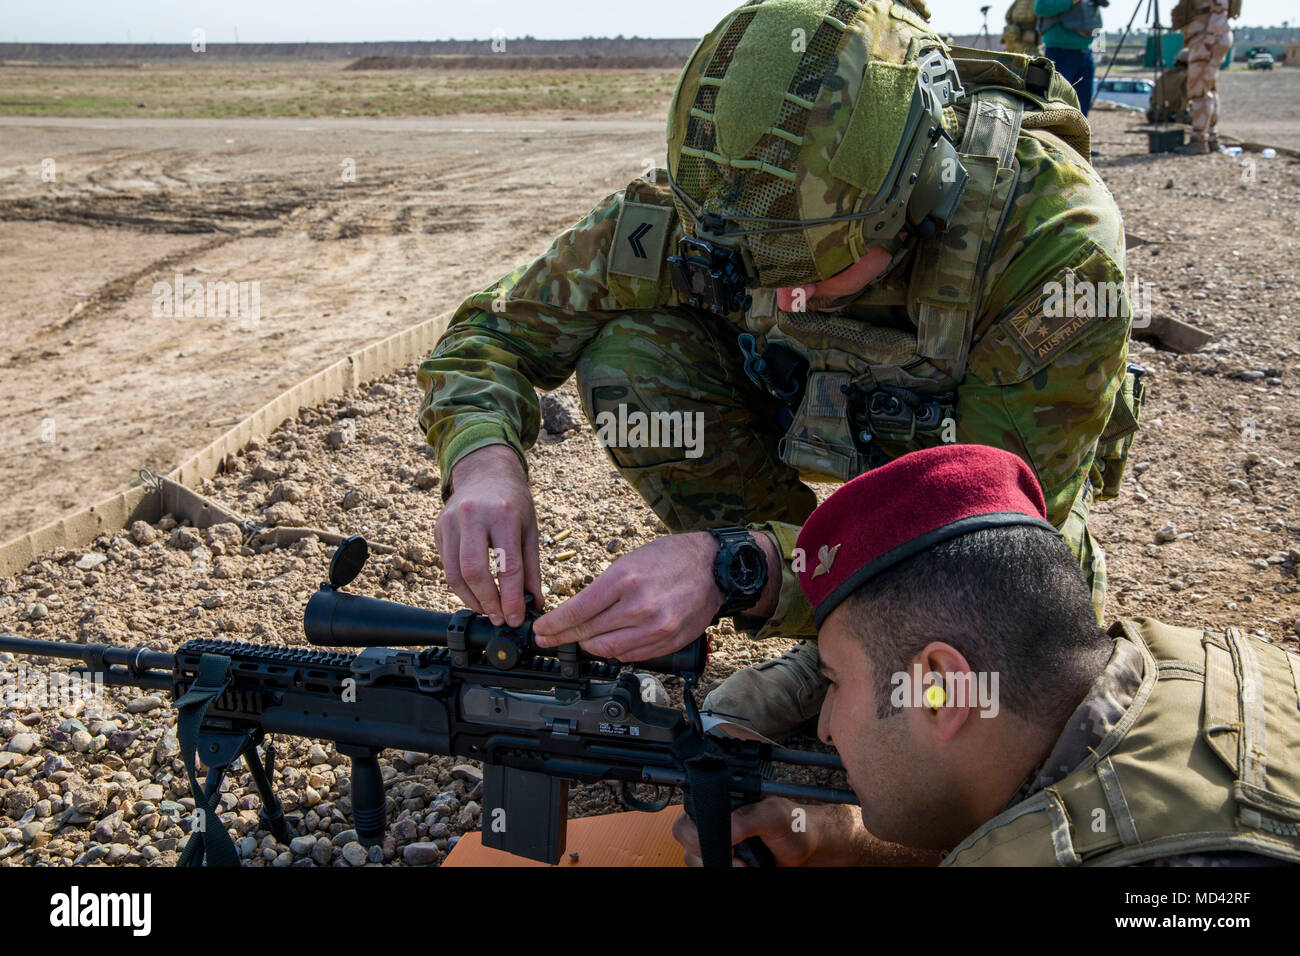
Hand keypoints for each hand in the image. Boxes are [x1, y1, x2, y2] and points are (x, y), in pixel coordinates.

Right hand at [434, 445, 541, 626]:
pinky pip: (446, 566)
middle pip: (474, 571)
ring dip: (471, 599)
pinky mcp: (438, 529)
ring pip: (454, 573)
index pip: (507, 566)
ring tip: (487, 610)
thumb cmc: (512, 502)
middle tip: (498, 618)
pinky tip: (475, 593)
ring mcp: (451, 522)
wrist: (485, 473)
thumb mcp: (530, 530)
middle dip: (488, 602)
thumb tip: (534, 604)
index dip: (511, 598)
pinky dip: (460, 585)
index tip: (516, 618)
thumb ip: (531, 569)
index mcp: (503, 514)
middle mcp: (473, 516)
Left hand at [531, 532, 723, 661]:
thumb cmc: (671, 558)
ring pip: (607, 649)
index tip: (541, 630)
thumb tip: (578, 613)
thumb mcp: (630, 561)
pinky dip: (615, 652)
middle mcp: (639, 605)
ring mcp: (655, 627)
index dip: (553, 625)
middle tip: (548, 640)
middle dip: (562, 638)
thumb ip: (604, 589)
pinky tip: (610, 644)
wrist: (713, 566)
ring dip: (589, 647)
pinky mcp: (668, 641)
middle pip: (588, 633)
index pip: (577, 611)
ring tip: (580, 641)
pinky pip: (631, 655)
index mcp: (625, 579)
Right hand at [672, 797, 821, 866]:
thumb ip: (749, 818)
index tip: (724, 841)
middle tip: (732, 856)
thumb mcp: (775, 815)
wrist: (807, 850)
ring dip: (711, 863)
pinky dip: (717, 867)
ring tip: (741, 865)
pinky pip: (705, 865)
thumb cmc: (795, 826)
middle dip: (703, 849)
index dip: (699, 827)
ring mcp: (718, 840)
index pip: (692, 808)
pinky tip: (739, 868)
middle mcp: (717, 817)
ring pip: (691, 854)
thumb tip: (725, 830)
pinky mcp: (723, 858)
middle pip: (684, 832)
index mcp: (724, 800)